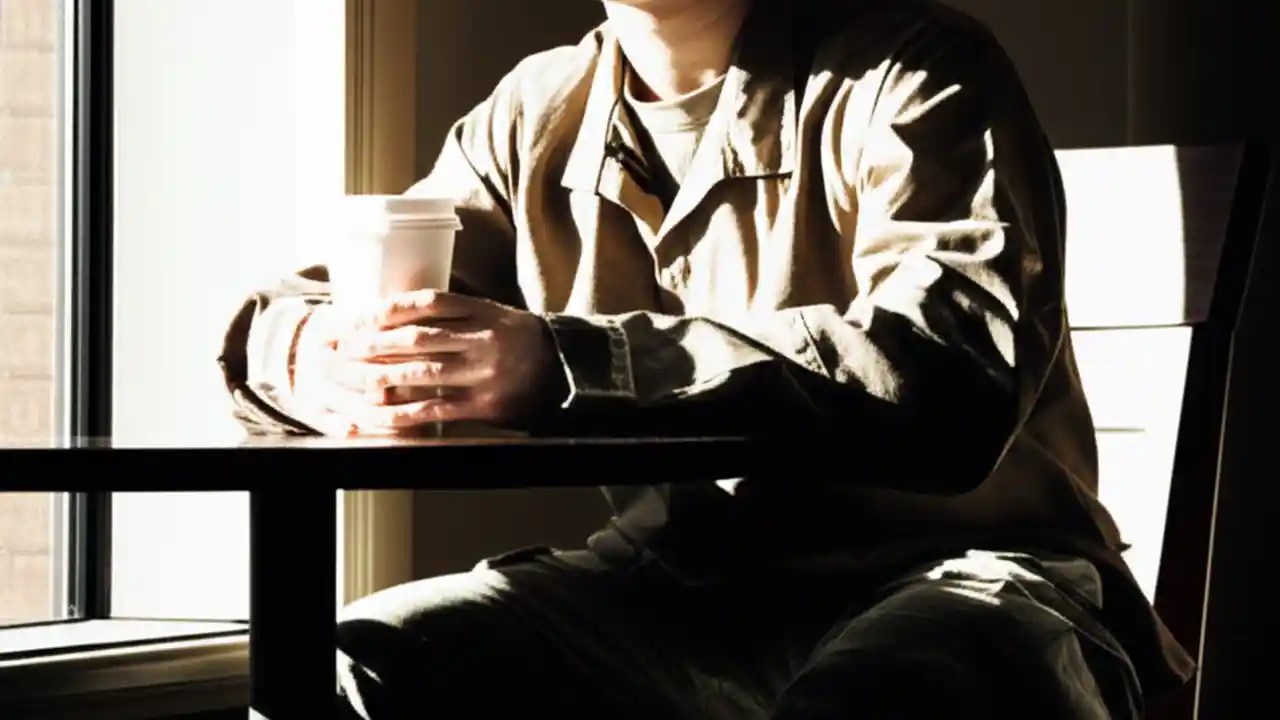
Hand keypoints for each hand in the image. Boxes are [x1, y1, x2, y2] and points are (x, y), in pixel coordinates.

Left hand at [290, 291, 567, 434]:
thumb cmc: (516, 339)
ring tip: (353, 376)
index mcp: (483, 311)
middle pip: (418, 337)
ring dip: (381, 375)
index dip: (391, 308)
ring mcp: (484, 373)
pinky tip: (382, 411)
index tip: (361, 315)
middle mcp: (483, 339)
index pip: (429, 303)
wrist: (562, 370)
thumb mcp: (491, 314)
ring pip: (422, 372)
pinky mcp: (484, 405)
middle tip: (343, 346)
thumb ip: (454, 313)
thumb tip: (396, 314)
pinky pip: (436, 408)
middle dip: (374, 342)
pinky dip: (405, 411)